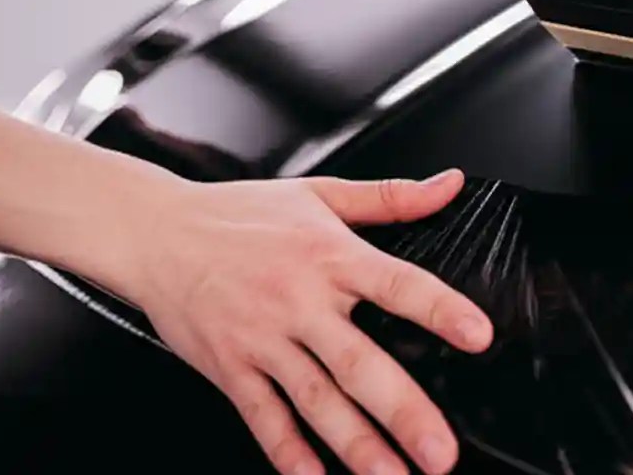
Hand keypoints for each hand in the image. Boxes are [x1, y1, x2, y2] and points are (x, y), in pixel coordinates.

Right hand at [122, 169, 490, 474]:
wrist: (155, 234)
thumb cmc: (240, 214)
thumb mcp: (320, 193)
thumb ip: (391, 196)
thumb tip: (450, 185)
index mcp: (331, 257)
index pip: (398, 285)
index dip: (440, 310)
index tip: (478, 336)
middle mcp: (300, 303)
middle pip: (359, 363)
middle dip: (404, 411)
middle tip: (441, 452)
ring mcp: (264, 341)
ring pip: (317, 402)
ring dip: (357, 446)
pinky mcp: (231, 369)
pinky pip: (264, 418)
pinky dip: (289, 453)